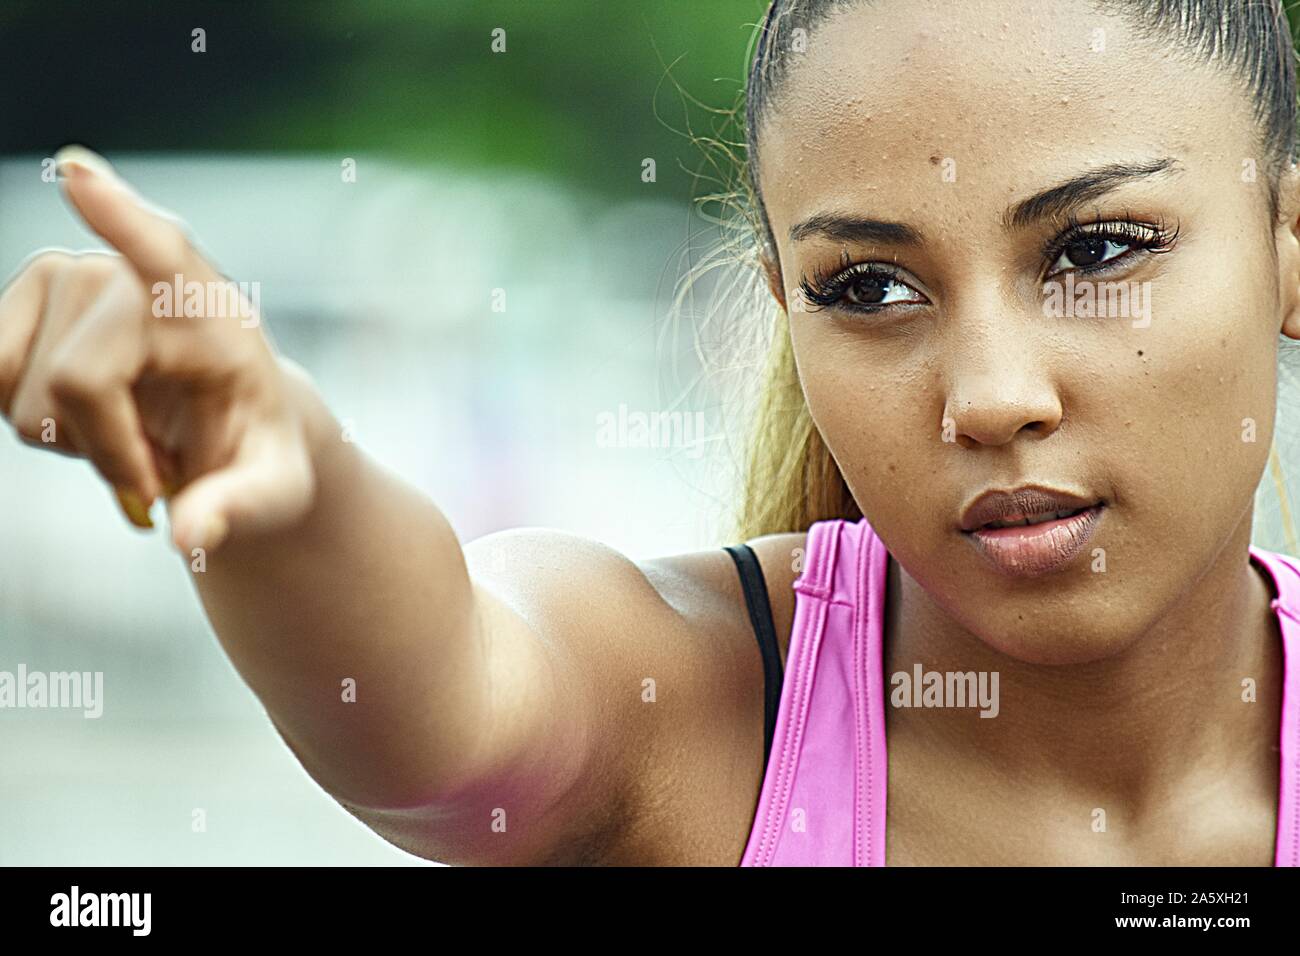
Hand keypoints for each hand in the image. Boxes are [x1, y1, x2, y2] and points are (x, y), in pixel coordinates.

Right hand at [0, 146, 314, 552]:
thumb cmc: (256, 450)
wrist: (225, 425)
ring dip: (72, 441)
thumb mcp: (275, 490)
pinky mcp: (22, 296)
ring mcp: (68, 277)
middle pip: (77, 385)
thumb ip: (242, 510)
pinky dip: (33, 422)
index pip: (166, 253)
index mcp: (215, 311)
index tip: (78, 173)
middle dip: (110, 454)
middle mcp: (133, 278)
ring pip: (21, 396)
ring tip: (132, 430)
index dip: (118, 216)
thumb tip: (193, 537)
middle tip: (162, 467)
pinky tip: (89, 415)